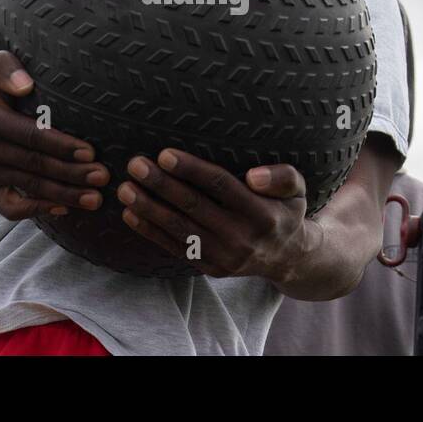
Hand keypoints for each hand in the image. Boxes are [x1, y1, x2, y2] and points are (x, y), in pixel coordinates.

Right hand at [0, 50, 107, 219]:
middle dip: (71, 174)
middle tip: (102, 177)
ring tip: (94, 199)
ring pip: (28, 187)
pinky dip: (35, 211)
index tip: (90, 152)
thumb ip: (7, 68)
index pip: (30, 135)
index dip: (61, 145)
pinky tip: (63, 209)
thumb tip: (25, 86)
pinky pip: (9, 207)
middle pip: (34, 164)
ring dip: (63, 195)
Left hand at [116, 148, 315, 281]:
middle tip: (135, 165)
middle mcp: (241, 238)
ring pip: (179, 229)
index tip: (165, 154)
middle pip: (193, 206)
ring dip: (148, 208)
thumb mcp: (298, 189)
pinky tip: (130, 214)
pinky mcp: (209, 267)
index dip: (191, 170)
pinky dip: (150, 232)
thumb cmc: (285, 211)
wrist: (287, 257)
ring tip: (124, 188)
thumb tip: (254, 176)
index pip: (220, 186)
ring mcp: (223, 256)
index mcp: (261, 213)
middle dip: (160, 185)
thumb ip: (282, 177)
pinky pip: (175, 248)